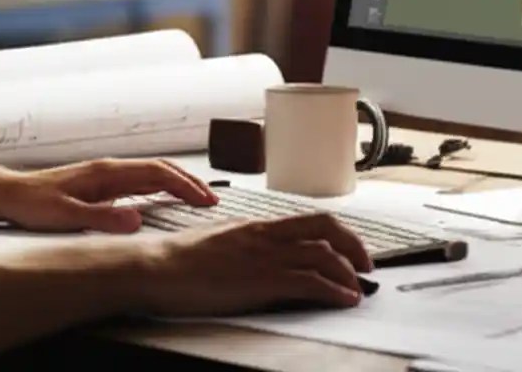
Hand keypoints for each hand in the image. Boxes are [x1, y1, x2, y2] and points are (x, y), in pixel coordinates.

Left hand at [0, 158, 217, 233]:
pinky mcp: (100, 184)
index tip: (205, 201)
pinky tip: (165, 199)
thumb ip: (101, 219)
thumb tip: (136, 222)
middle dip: (189, 182)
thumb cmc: (33, 204)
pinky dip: (161, 188)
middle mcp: (110, 170)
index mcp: (107, 173)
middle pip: (160, 169)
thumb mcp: (65, 216)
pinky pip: (139, 182)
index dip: (185, 186)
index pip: (157, 173)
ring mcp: (106, 175)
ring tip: (198, 199)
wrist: (9, 194)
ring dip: (177, 183)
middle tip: (212, 200)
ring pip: (151, 175)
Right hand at [135, 212, 374, 316]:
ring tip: (358, 289)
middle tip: (366, 266)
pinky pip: (309, 282)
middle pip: (326, 230)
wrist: (155, 268)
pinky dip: (333, 291)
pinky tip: (343, 299)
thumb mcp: (219, 246)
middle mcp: (265, 236)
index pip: (310, 221)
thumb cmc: (178, 261)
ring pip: (323, 256)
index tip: (351, 249)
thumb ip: (245, 249)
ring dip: (348, 273)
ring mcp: (264, 257)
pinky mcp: (260, 280)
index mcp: (256, 227)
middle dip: (354, 247)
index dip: (339, 234)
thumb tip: (261, 261)